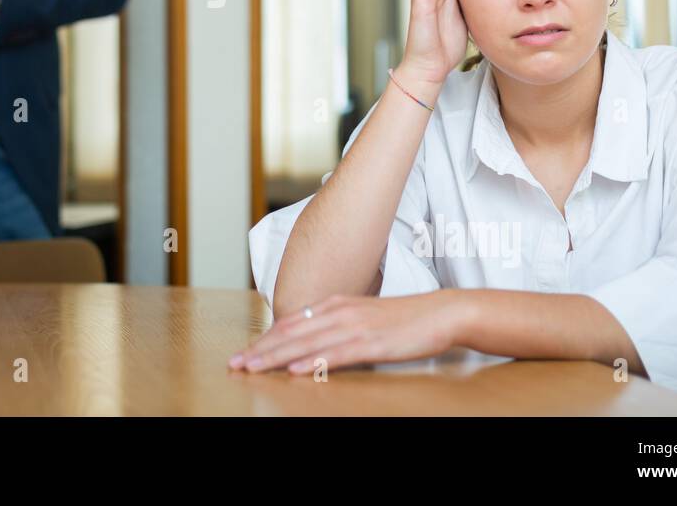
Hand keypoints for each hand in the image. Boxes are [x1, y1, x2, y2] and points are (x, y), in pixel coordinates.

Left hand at [228, 291, 467, 374]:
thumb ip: (334, 326)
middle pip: (290, 332)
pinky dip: (313, 362)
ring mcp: (355, 326)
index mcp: (334, 305)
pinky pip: (336, 354)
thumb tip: (309, 343)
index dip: (264, 339)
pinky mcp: (372, 343)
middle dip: (260, 349)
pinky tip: (295, 370)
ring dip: (276, 357)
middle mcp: (339, 312)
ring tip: (253, 368)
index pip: (290, 323)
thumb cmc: (402, 319)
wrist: (441, 313)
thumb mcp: (361, 317)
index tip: (243, 353)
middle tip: (235, 364)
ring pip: (306, 344)